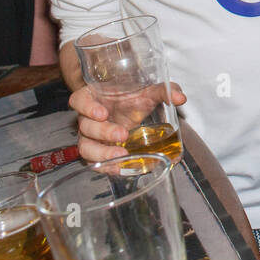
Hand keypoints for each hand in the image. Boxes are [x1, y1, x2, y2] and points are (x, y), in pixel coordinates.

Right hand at [70, 83, 186, 162]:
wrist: (125, 107)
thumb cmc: (131, 96)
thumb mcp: (147, 91)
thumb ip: (164, 90)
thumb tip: (180, 98)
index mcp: (93, 98)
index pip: (79, 100)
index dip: (87, 107)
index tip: (102, 113)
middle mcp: (87, 117)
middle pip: (85, 126)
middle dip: (103, 132)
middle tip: (123, 134)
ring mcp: (90, 136)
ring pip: (86, 146)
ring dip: (102, 153)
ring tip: (122, 154)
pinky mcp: (97, 150)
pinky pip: (94, 161)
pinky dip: (105, 166)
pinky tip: (118, 168)